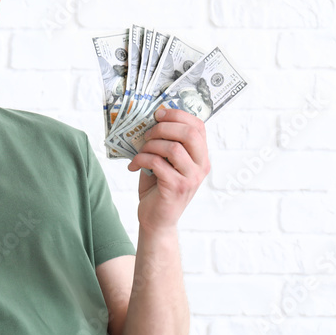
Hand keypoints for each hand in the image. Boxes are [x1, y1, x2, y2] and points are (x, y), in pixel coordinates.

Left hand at [127, 108, 209, 232]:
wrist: (156, 220)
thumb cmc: (159, 188)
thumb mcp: (167, 162)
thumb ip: (167, 143)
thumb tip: (152, 119)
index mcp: (201, 157)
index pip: (199, 126)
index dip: (178, 115)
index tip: (159, 114)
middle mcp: (201, 166)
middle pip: (189, 134)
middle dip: (164, 127)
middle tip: (148, 133)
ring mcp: (190, 178)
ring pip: (172, 147)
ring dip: (150, 145)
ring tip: (141, 152)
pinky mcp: (176, 187)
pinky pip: (157, 163)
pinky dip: (141, 160)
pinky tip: (134, 166)